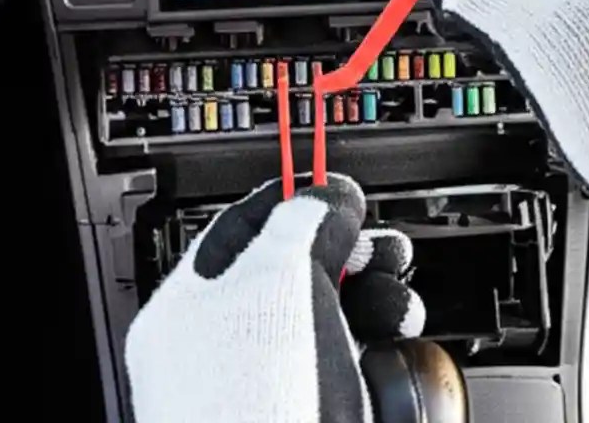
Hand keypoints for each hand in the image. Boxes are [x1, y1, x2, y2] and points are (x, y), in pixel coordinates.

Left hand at [125, 174, 424, 422]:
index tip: (337, 189)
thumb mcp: (279, 279)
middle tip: (384, 252)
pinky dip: (385, 357)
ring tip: (396, 310)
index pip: (243, 231)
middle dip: (355, 256)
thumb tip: (329, 198)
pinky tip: (391, 357)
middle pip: (301, 275)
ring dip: (379, 303)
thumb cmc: (252, 404)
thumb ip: (304, 223)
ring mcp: (276, 392)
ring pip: (340, 322)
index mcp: (192, 312)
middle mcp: (230, 353)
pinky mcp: (322, 419)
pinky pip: (362, 370)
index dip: (295, 203)